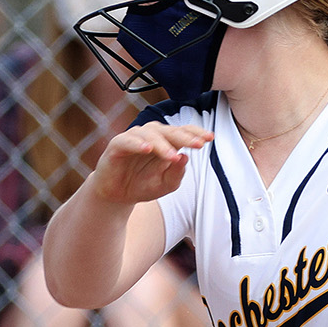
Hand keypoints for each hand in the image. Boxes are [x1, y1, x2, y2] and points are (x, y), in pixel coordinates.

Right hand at [87, 122, 210, 205]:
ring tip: (172, 156)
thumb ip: (176, 174)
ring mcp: (134, 138)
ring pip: (150, 134)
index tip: (210, 138)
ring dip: (163, 145)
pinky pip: (127, 140)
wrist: (117, 195)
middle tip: (198, 144)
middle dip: (185, 137)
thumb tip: (185, 158)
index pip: (183, 132)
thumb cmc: (142, 185)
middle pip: (170, 131)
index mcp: (167, 142)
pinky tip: (147, 149)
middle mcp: (152, 136)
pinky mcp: (117, 145)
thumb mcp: (165, 185)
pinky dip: (137, 143)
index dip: (196, 133)